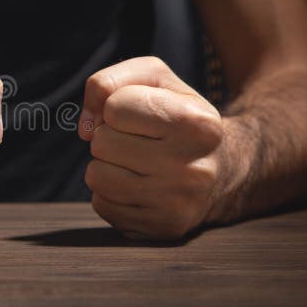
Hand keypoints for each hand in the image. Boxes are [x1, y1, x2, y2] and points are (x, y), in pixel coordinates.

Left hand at [79, 57, 224, 239]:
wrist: (222, 169)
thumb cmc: (177, 114)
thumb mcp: (154, 78)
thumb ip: (109, 82)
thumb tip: (85, 128)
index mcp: (196, 122)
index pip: (115, 107)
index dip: (116, 106)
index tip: (139, 114)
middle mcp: (193, 167)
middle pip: (102, 142)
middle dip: (110, 136)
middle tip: (138, 141)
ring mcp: (177, 203)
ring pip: (96, 176)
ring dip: (105, 165)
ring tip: (135, 163)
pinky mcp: (162, 228)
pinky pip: (101, 205)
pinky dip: (110, 193)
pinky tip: (138, 186)